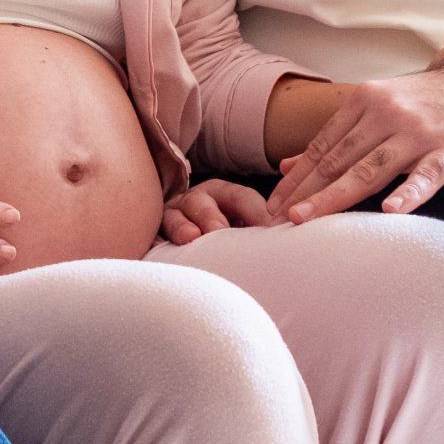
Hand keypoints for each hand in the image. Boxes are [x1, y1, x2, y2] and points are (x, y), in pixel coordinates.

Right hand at [161, 178, 275, 244]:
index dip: (256, 211)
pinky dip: (154, 242)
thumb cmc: (223, 233)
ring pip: (173, 216)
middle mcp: (195, 202)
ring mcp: (171, 217)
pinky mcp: (154, 236)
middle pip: (200, 202)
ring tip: (191, 238)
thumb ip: (263, 224)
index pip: (241, 197)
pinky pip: (151, 237)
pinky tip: (160, 250)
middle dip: (210, 215)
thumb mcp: (244, 223)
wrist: (185, 239)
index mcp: (222, 194)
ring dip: (181, 226)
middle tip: (220, 231)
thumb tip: (291, 230)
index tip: (272, 229)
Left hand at [264, 62, 443, 224]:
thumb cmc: (432, 102)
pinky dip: (409, 194)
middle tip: (275, 219)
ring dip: (334, 196)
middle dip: (304, 191)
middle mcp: (386, 112)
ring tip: (306, 219)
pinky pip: (426, 176)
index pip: (322, 146)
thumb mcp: (381, 106)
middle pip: (337, 159)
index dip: (295, 177)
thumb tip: (290, 164)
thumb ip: (338, 135)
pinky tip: (391, 212)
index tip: (271, 204)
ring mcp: (418, 131)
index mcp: (366, 100)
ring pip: (369, 169)